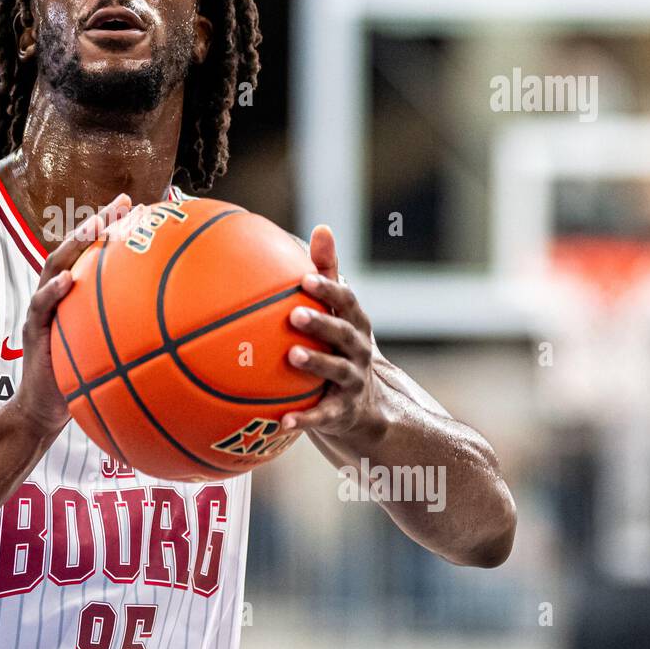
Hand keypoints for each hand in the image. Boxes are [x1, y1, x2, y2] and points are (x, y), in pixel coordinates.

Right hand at [8, 193, 134, 438]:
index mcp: (77, 296)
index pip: (94, 254)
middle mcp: (58, 295)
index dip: (115, 229)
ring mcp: (42, 310)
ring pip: (53, 267)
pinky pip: (41, 306)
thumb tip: (184, 333)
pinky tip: (67, 281)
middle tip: (121, 204)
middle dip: (97, 223)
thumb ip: (134, 336)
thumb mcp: (112, 354)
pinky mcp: (32, 330)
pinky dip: (52, 292)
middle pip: (75, 249)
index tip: (141, 208)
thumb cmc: (82, 381)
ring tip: (93, 227)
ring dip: (72, 245)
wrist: (46, 411)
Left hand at [278, 225, 387, 441]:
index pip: (346, 301)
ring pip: (336, 371)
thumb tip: (322, 227)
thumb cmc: (341, 345)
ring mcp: (351, 382)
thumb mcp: (339, 311)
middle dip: (321, 323)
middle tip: (294, 314)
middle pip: (343, 334)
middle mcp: (358, 350)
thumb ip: (328, 273)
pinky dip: (304, 419)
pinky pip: (321, 415)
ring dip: (315, 363)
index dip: (329, 289)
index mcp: (354, 324)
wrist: (366, 406)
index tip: (306, 278)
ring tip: (291, 355)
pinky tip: (283, 421)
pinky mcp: (340, 411)